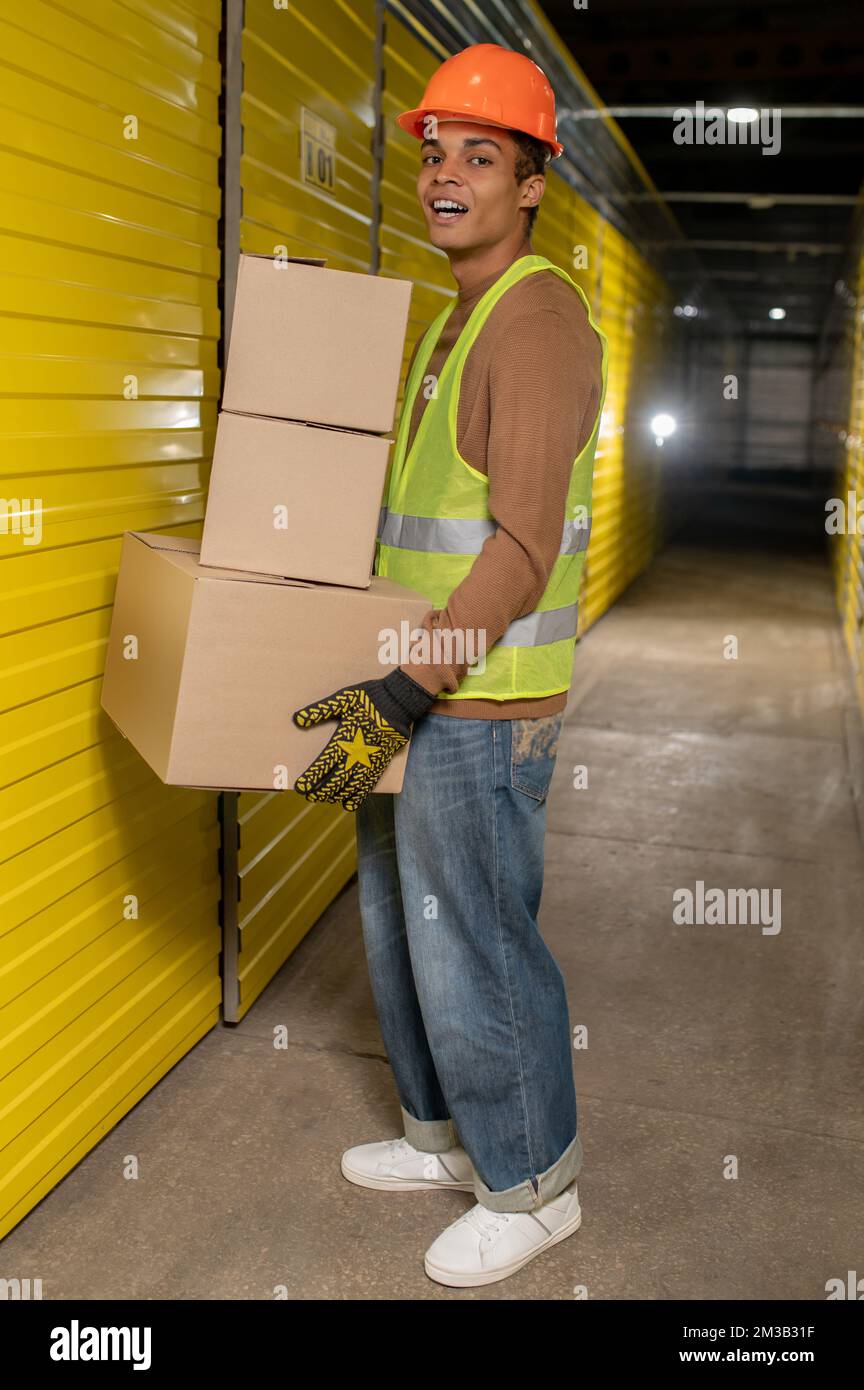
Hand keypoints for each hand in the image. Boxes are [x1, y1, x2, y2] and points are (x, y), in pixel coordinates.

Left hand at [292, 669, 434, 810]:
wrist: (399, 703)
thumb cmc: (369, 699)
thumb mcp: (343, 698)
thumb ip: (320, 710)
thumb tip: (297, 719)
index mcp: (344, 739)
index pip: (323, 765)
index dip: (311, 778)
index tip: (300, 787)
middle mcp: (356, 755)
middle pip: (335, 781)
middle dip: (320, 791)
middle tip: (309, 795)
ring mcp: (369, 762)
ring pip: (350, 787)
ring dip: (336, 796)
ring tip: (325, 799)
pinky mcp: (380, 764)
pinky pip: (367, 786)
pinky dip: (357, 797)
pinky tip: (348, 804)